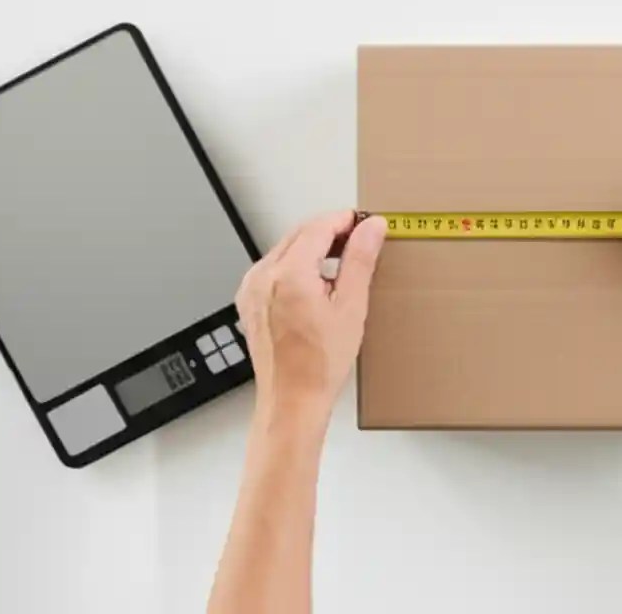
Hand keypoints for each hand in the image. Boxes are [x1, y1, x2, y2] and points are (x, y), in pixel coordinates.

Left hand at [236, 211, 387, 425]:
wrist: (292, 400)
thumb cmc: (320, 364)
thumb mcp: (351, 308)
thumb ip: (360, 260)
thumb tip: (371, 228)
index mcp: (288, 274)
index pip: (318, 227)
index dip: (344, 220)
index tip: (365, 222)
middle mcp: (263, 276)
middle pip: (300, 234)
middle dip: (330, 232)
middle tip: (359, 240)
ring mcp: (252, 289)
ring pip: (286, 250)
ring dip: (314, 248)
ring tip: (342, 266)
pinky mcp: (249, 302)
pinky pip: (274, 269)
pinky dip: (297, 267)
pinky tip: (318, 285)